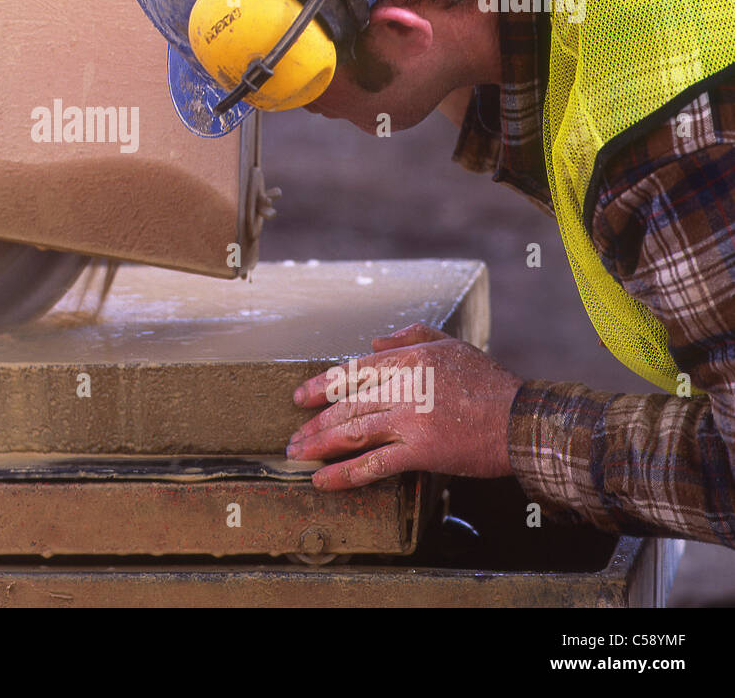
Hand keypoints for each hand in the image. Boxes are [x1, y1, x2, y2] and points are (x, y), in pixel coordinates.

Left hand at [286, 322, 523, 489]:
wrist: (523, 420)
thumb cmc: (490, 383)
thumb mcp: (451, 345)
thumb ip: (411, 336)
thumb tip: (374, 340)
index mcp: (409, 358)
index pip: (353, 370)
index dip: (321, 385)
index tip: (299, 397)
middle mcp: (404, 386)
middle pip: (346, 403)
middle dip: (314, 422)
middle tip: (293, 436)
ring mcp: (410, 419)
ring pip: (353, 431)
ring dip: (320, 445)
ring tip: (298, 455)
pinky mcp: (421, 451)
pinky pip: (373, 464)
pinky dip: (344, 474)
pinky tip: (322, 480)